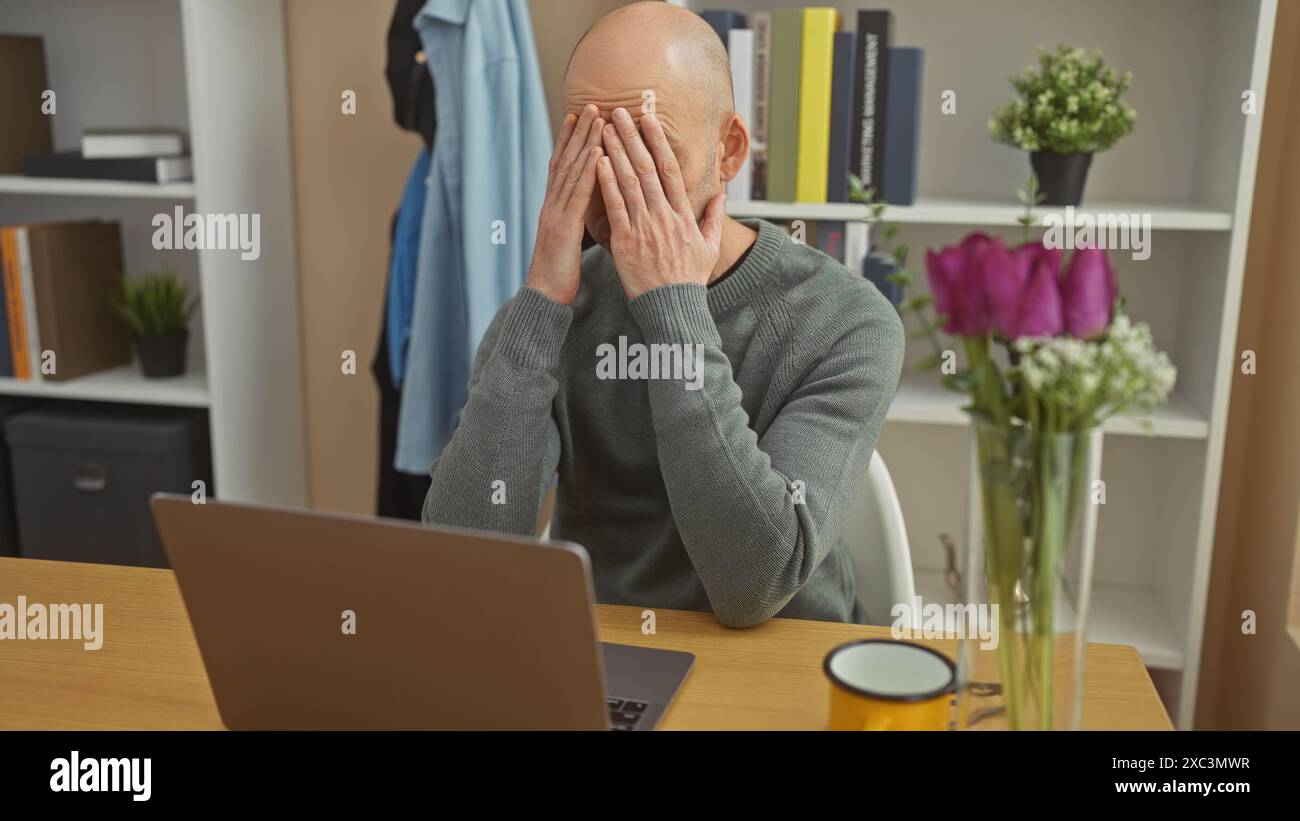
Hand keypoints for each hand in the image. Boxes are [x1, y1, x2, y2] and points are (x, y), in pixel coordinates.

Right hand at [524, 104, 604, 304]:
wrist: (543, 296)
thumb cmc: (558, 273)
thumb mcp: (566, 241)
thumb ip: (571, 220)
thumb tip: (580, 209)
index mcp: (554, 207)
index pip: (562, 166)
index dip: (570, 140)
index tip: (580, 116)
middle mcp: (552, 204)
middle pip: (566, 160)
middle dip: (579, 131)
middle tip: (593, 104)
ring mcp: (555, 212)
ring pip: (572, 170)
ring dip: (585, 141)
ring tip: (597, 117)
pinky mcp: (564, 226)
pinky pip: (578, 194)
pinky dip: (588, 170)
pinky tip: (598, 152)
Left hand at [597, 107, 725, 299]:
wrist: (672, 307)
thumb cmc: (688, 280)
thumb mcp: (709, 248)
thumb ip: (712, 220)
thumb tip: (721, 197)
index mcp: (683, 214)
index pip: (670, 169)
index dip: (659, 141)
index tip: (650, 119)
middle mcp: (664, 216)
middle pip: (648, 168)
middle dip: (633, 137)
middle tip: (620, 112)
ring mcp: (645, 227)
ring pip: (630, 181)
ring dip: (616, 152)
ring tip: (605, 128)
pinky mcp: (626, 241)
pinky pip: (615, 206)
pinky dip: (606, 182)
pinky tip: (597, 161)